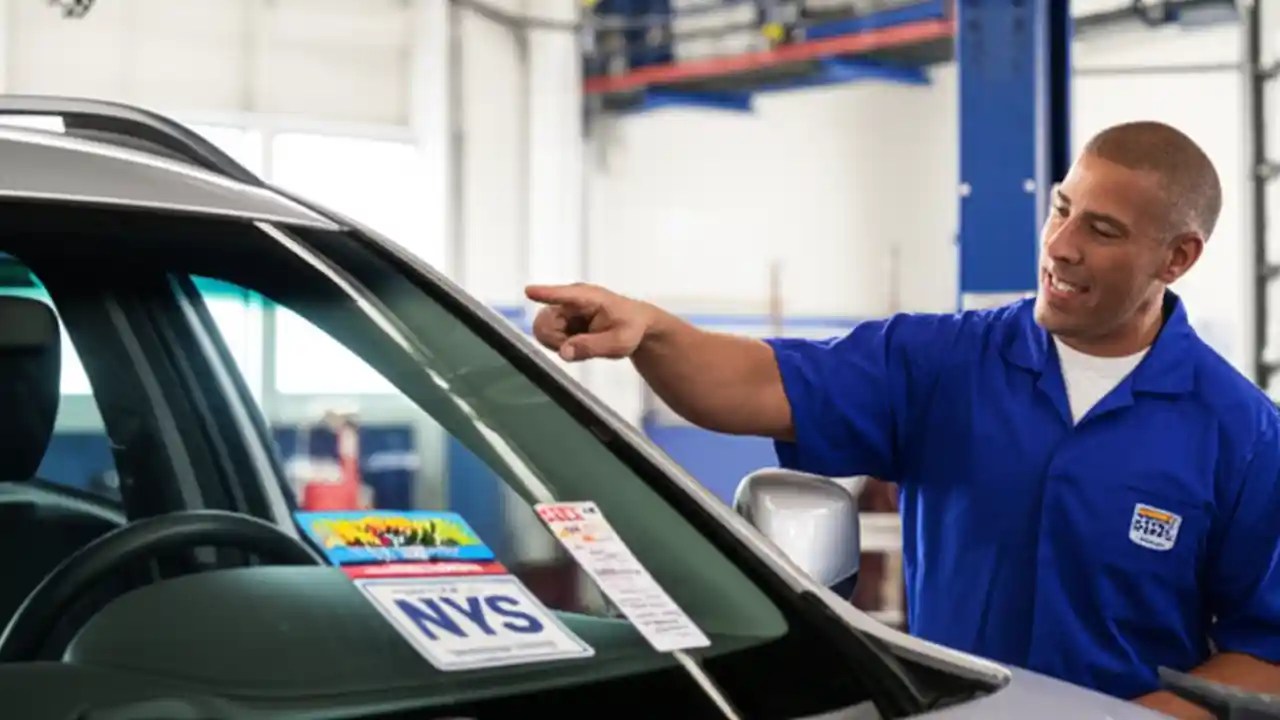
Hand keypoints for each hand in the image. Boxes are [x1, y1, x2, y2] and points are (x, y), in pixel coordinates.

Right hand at [525, 283, 651, 361]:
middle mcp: (570, 300)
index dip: (545, 293)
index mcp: (588, 298)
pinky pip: (547, 335)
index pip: (563, 294)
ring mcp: (564, 309)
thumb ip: (591, 347)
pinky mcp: (561, 319)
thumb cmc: (630, 328)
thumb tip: (563, 352)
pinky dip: (559, 344)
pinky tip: (577, 342)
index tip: (529, 291)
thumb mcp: (619, 343)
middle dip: (554, 340)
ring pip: (543, 329)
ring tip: (581, 344)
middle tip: (576, 347)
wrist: (636, 325)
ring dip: (557, 343)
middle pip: (544, 321)